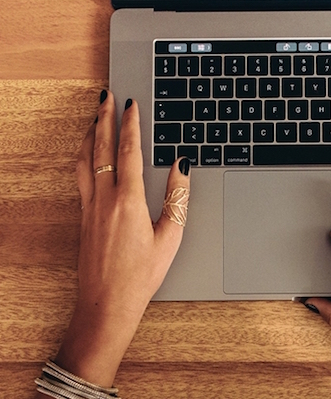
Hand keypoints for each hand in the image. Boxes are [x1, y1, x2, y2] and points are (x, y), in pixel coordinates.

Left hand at [58, 91, 189, 382]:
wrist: (107, 303)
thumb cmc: (140, 276)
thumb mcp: (170, 237)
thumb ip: (177, 198)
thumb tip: (182, 167)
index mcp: (128, 201)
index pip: (128, 152)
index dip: (130, 125)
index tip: (132, 105)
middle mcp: (104, 199)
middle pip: (101, 147)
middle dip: (103, 118)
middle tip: (107, 96)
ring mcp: (90, 207)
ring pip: (86, 159)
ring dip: (90, 133)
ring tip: (95, 116)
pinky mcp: (83, 217)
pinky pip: (81, 175)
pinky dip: (84, 155)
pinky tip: (87, 153)